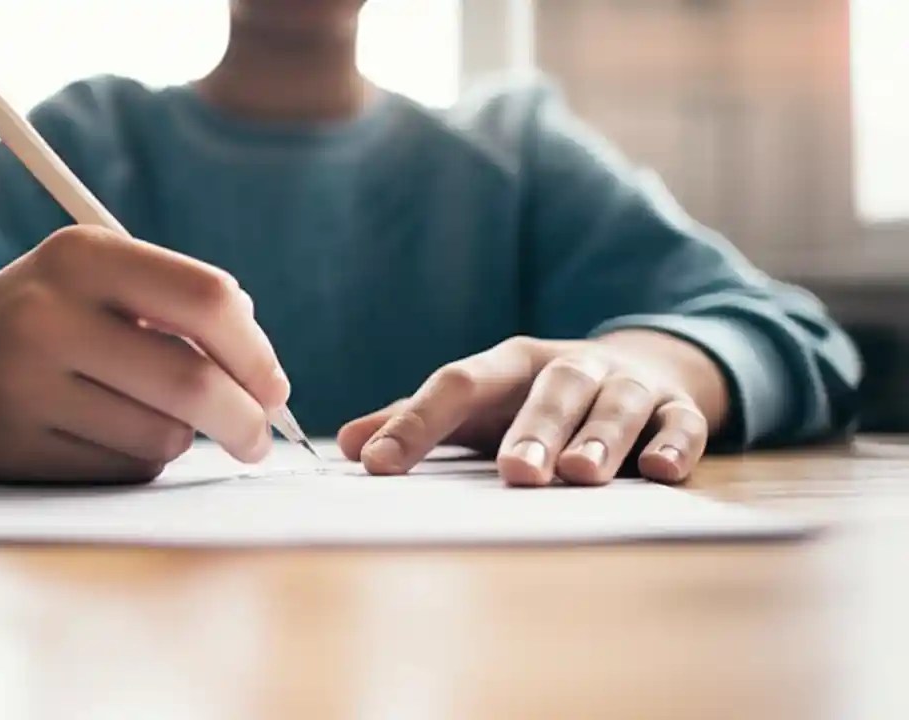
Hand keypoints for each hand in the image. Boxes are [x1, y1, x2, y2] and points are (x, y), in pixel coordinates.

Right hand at [0, 225, 289, 480]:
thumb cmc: (46, 322)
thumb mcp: (97, 281)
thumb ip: (180, 306)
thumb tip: (264, 372)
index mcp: (82, 255)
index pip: (206, 299)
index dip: (256, 352)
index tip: (273, 385)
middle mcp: (49, 314)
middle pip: (192, 382)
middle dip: (245, 420)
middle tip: (256, 438)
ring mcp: (26, 384)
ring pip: (162, 437)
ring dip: (178, 438)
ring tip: (141, 415)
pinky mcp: (16, 448)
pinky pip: (123, 471)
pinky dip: (136, 463)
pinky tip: (101, 438)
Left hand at [337, 333, 728, 484]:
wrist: (642, 370)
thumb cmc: (536, 400)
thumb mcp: (478, 405)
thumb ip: (417, 421)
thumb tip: (347, 444)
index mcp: (509, 364)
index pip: (458, 382)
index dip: (418, 421)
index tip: (378, 465)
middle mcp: (569, 367)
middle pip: (548, 390)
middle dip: (532, 428)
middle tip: (515, 472)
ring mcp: (626, 386)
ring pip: (614, 406)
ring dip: (597, 437)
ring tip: (580, 474)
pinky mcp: (675, 410)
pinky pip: (679, 425)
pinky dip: (672, 444)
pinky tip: (658, 469)